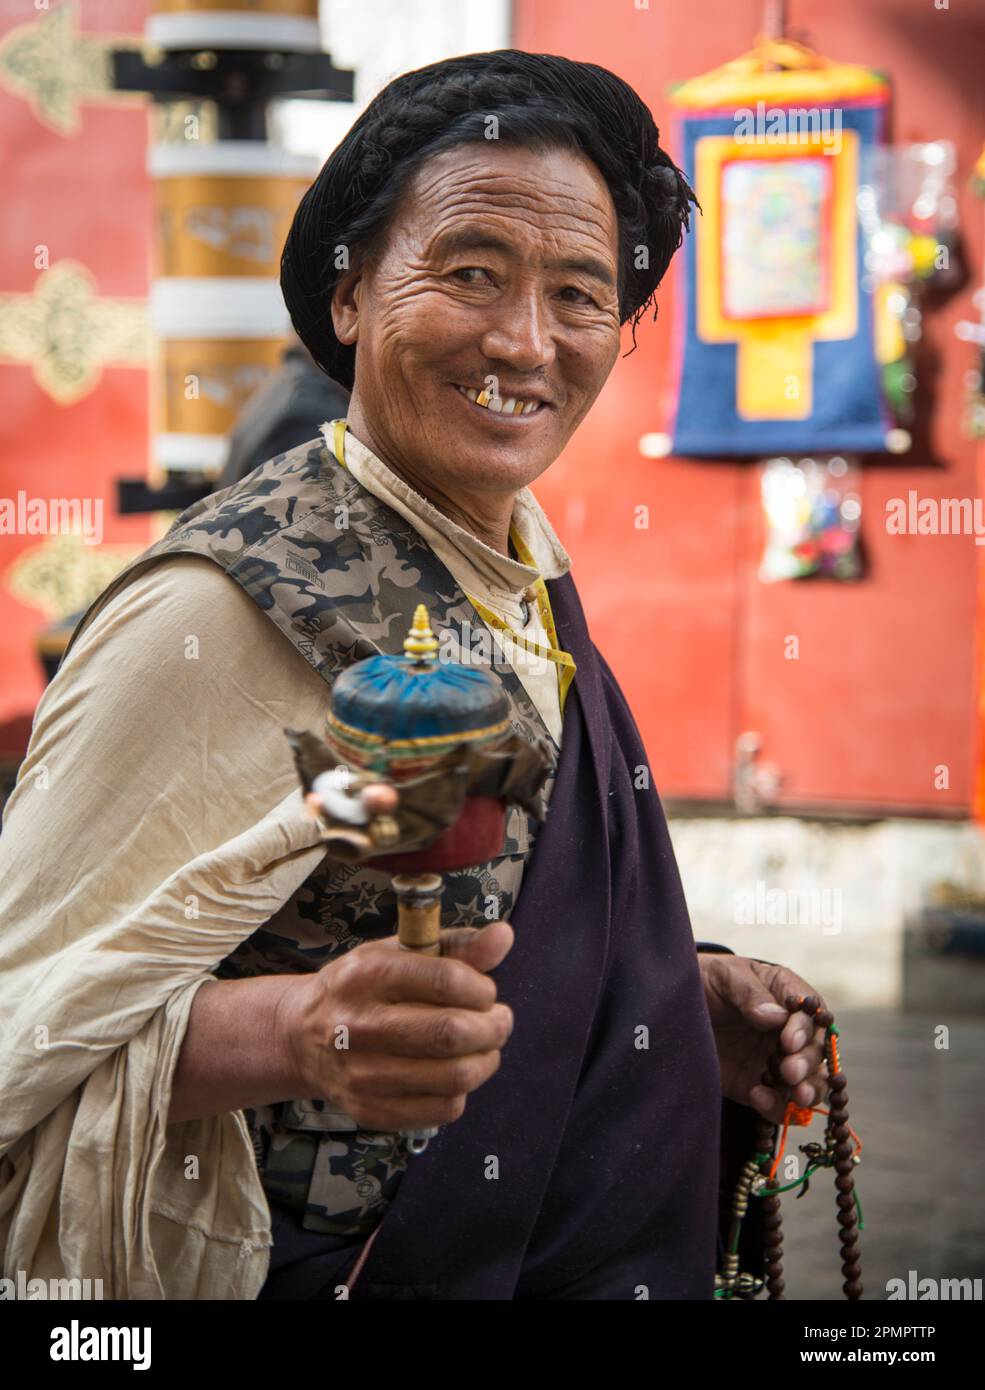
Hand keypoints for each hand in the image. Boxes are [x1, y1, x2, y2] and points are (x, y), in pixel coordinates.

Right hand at [277, 920, 514, 1132]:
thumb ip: (456, 945)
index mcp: (365, 975)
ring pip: (454, 1077)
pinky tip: (454, 1072)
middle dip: (493, 1027)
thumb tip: (504, 936)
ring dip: (486, 1060)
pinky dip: (462, 1090)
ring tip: (484, 1047)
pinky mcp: (369, 1110)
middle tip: (499, 1021)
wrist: (300, 1036)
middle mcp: (357, 1025)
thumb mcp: (399, 953)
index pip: (446, 981)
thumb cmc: (362, 988)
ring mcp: (360, 1074)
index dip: (482, 989)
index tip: (487, 992)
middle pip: (451, 1034)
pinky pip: (442, 1110)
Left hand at [697, 954, 828, 1124]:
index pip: (811, 1014)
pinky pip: (780, 1105)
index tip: (788, 1040)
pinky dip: (777, 1108)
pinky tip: (759, 1098)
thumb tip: (777, 1016)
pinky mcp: (759, 1086)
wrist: (673, 1010)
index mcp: (786, 995)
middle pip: (815, 1050)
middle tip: (791, 1071)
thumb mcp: (724, 977)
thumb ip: (750, 992)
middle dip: (807, 1063)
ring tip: (796, 1096)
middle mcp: (789, 1030)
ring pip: (810, 1082)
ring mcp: (777, 1060)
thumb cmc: (704, 983)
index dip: (804, 1029)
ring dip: (809, 1091)